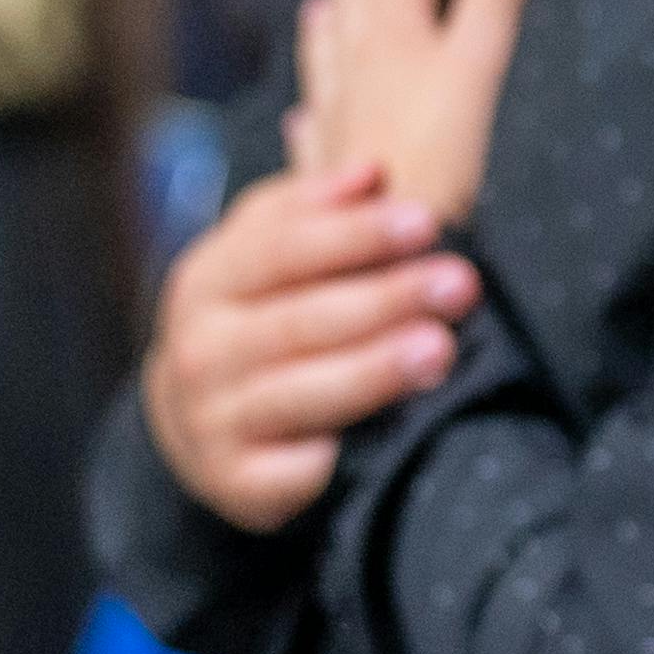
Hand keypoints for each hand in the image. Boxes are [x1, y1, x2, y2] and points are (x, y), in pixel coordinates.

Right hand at [139, 158, 481, 531]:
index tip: (428, 222)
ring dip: (375, 370)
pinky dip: (331, 457)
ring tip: (440, 349)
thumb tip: (371, 171)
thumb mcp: (264, 254)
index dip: (357, 234)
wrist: (194, 421)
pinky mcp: (234, 482)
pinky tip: (382, 439)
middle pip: (302, 319)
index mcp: (206, 280)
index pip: (283, 248)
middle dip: (386, 298)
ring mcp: (211, 420)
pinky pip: (290, 471)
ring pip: (301, 392)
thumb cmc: (254, 319)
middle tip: (459, 283)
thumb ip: (311, 209)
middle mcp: (199, 350)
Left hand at [288, 0, 551, 221]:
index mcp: (396, 44)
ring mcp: (340, 134)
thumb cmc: (440, 165)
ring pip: (327, 68)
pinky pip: (313, 139)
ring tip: (316, 4)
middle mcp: (359, 82)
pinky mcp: (332, 188)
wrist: (387, 260)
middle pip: (358, 10)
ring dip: (327, 31)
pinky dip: (311, 118)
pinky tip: (299, 119)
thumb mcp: (480, 64)